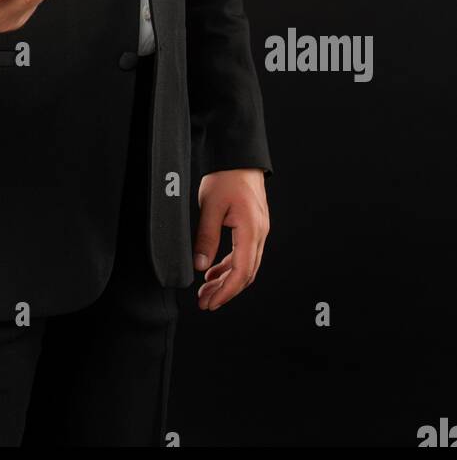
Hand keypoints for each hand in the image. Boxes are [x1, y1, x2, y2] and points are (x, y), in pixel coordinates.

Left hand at [193, 168, 269, 310]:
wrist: (239, 156)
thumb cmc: (226, 176)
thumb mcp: (210, 206)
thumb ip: (206, 238)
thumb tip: (200, 266)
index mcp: (251, 230)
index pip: (241, 272)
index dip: (226, 291)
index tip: (210, 303)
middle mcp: (260, 233)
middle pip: (246, 273)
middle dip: (225, 291)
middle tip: (205, 302)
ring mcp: (259, 230)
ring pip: (245, 265)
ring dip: (226, 280)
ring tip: (206, 290)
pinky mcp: (253, 226)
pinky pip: (244, 253)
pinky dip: (229, 265)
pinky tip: (213, 271)